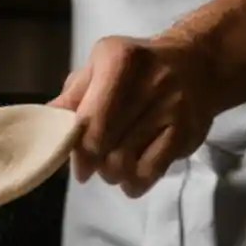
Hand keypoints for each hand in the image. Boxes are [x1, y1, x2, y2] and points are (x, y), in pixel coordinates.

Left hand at [49, 35, 216, 197]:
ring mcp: (170, 110)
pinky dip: (134, 183)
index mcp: (119, 62)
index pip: (88, 120)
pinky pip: (151, 172)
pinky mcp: (186, 133)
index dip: (76, 147)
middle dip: (92, 163)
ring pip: (126, 163)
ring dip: (112, 174)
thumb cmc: (138, 67)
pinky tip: (130, 176)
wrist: (199, 64)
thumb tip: (46, 120)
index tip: (75, 160)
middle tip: (91, 166)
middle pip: (105, 145)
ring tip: (112, 167)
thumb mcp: (102, 65)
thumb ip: (75, 93)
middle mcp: (148, 84)